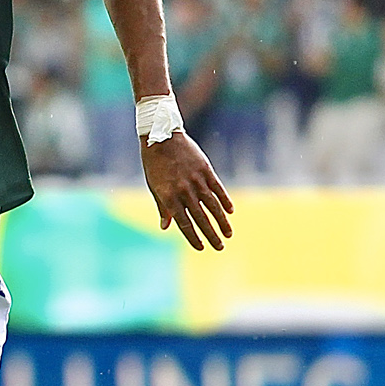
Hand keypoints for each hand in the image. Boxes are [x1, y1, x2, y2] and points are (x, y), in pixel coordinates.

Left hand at [142, 133, 232, 249]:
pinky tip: (230, 212)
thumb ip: (162, 207)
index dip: (193, 237)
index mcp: (168, 197)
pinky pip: (218, 189)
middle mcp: (183, 191)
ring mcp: (196, 180)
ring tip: (228, 234)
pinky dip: (225, 201)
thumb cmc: (155, 164)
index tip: (201, 248)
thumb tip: (165, 227)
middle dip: (211, 235)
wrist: (162, 137)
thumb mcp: (154, 186)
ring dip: (222, 222)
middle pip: (200, 218)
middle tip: (219, 247)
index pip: (183, 223)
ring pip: (212, 206)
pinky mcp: (205, 170)